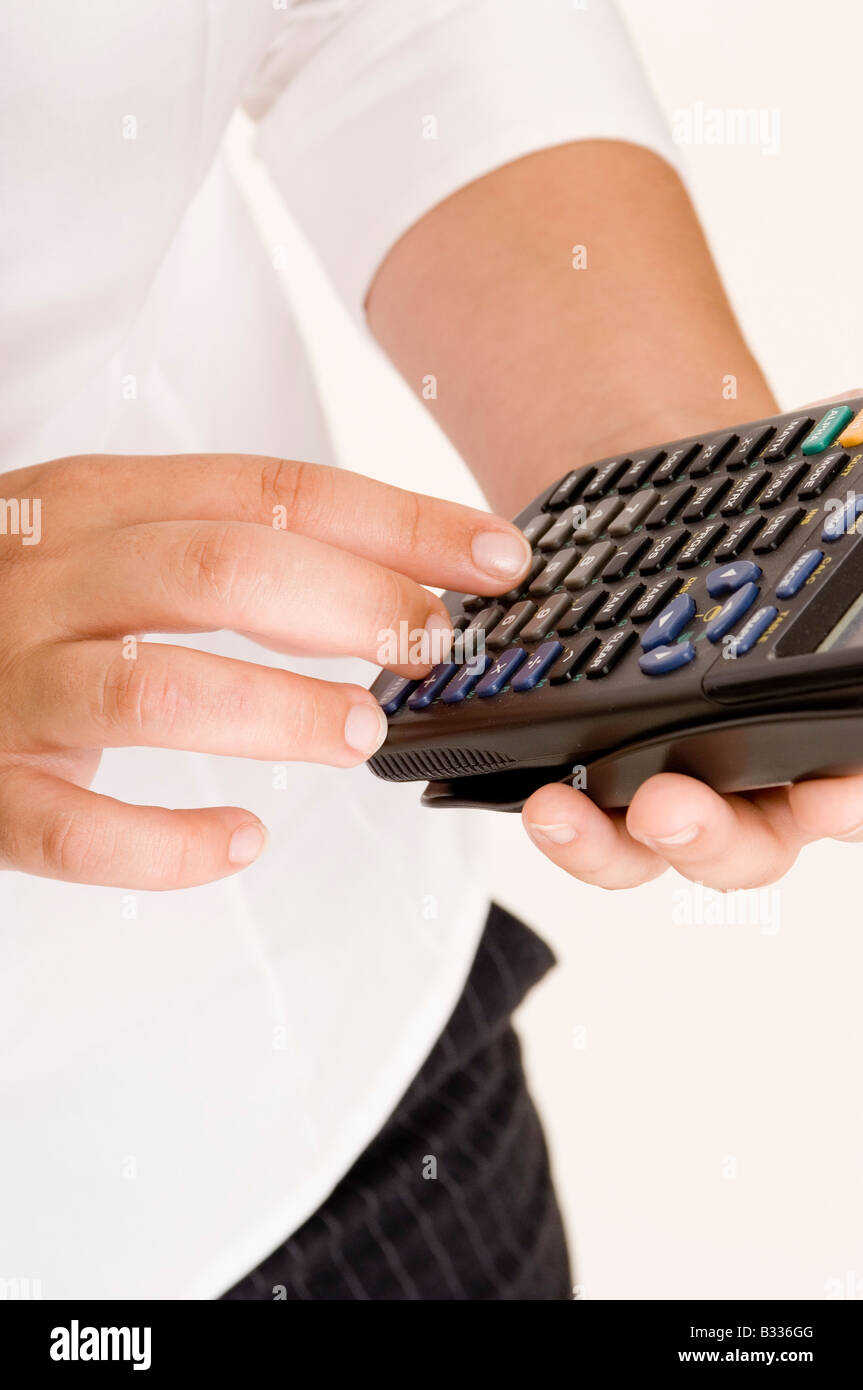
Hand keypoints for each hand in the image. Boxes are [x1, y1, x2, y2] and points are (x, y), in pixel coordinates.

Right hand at [0, 452, 529, 888]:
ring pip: (153, 685)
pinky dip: (165, 844)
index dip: (399, 523)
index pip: (275, 490)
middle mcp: (50, 576)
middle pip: (223, 567)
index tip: (499, 558)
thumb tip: (406, 583)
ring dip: (276, 710)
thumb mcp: (114, 539)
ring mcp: (11, 684)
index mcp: (97, 502)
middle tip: (434, 651)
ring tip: (360, 733)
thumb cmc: (26, 606)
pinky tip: (239, 843)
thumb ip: (232, 546)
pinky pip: (72, 830)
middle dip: (355, 605)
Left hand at [522, 389, 862, 891]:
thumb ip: (837, 538)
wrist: (651, 527)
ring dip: (615, 845)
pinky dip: (569, 830)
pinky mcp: (607, 788)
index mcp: (818, 738)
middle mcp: (757, 784)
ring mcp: (680, 792)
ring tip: (566, 812)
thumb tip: (858, 438)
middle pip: (750, 844)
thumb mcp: (786, 533)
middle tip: (668, 806)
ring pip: (659, 851)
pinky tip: (543, 803)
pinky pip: (595, 836)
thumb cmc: (734, 545)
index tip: (831, 796)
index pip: (846, 788)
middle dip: (712, 836)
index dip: (847, 801)